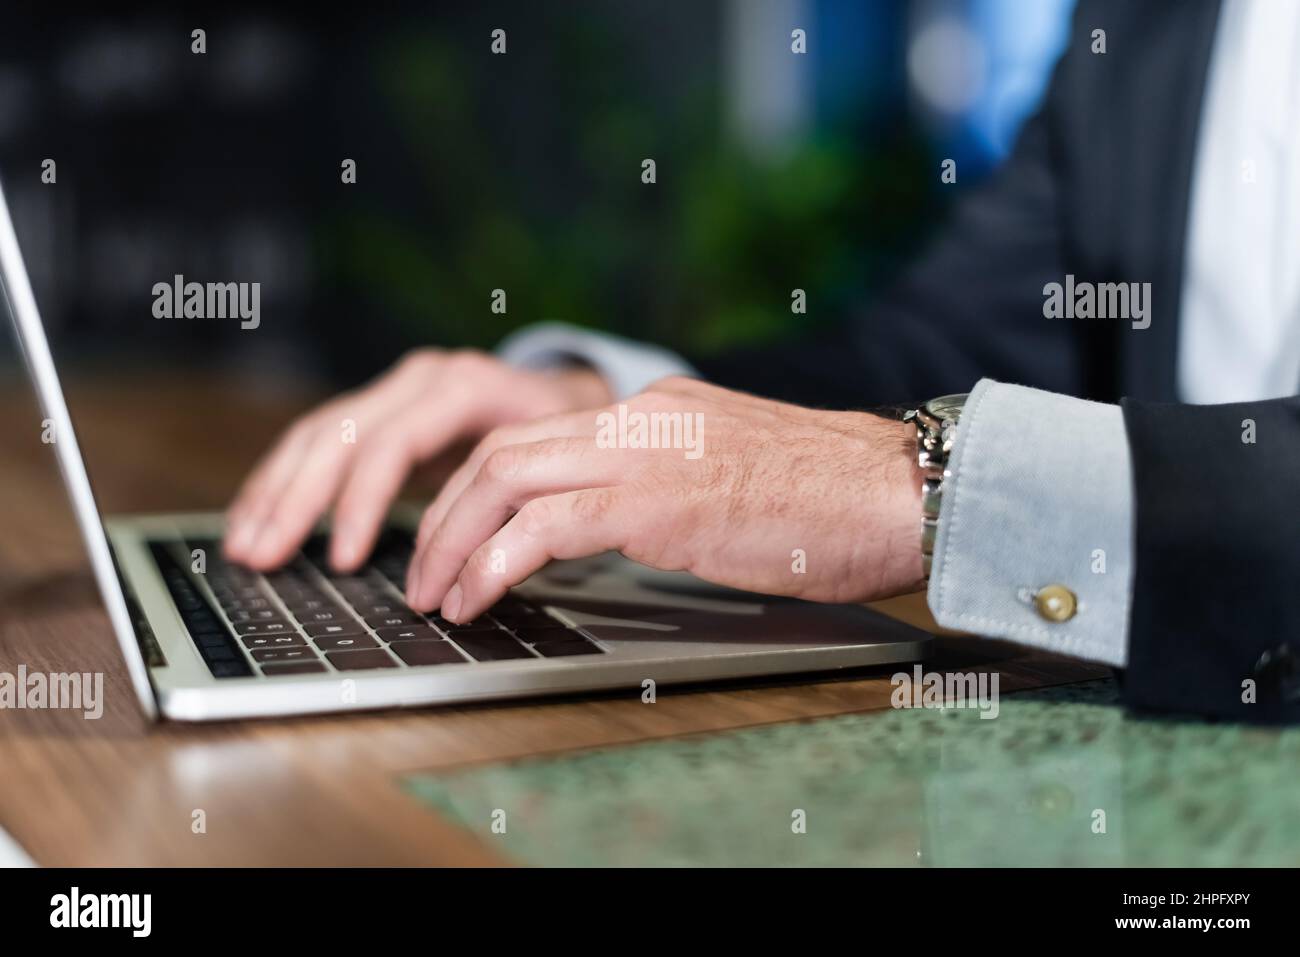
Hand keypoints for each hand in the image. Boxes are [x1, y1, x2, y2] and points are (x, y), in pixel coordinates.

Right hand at [224, 349, 610, 570]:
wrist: (569, 394)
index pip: (392, 443)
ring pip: (317, 436)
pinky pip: (318, 440)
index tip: (346, 559)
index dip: (363, 503)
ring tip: (245, 547)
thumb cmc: (565, 433)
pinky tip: (255, 517)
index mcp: (462, 386)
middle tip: (263, 558)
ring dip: (275, 493)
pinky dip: (284, 480)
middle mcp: (419, 379)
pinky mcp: (378, 409)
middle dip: (296, 502)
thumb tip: (478, 566)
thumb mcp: (552, 456)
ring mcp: (394, 389)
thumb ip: (511, 496)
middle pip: (339, 436)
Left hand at [405, 376, 924, 620]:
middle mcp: (638, 419)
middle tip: (423, 575)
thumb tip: (616, 527)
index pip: (534, 437)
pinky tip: (480, 598)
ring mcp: (647, 454)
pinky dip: (496, 562)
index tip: (453, 540)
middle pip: (499, 451)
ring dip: (455, 542)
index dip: (475, 490)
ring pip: (505, 478)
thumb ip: (667, 487)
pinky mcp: (660, 501)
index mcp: (653, 413)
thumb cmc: (832, 499)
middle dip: (444, 515)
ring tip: (437, 597)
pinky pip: (546, 525)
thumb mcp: (730, 476)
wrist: (897, 489)